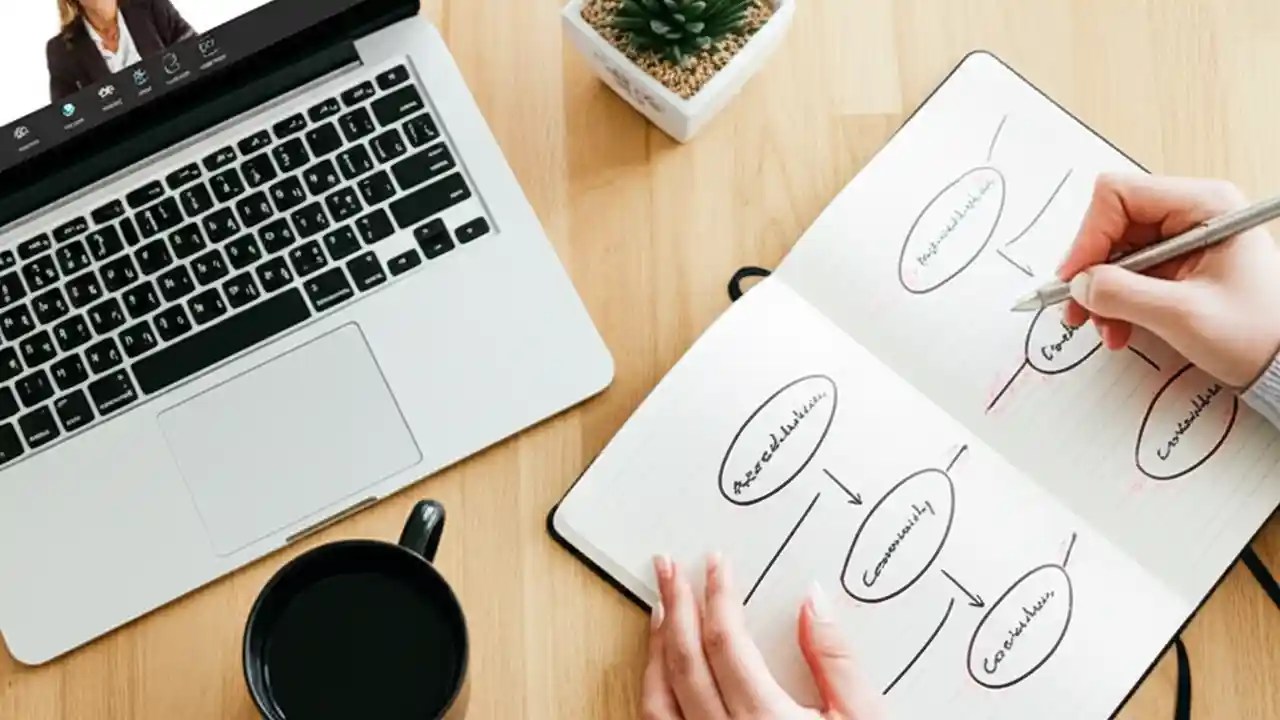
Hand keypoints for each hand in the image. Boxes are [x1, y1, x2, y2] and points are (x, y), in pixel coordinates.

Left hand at [641, 554, 880, 719]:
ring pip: (658, 699)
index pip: (726, 641)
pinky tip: (658, 674)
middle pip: (684, 661)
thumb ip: (836, 660)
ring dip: (655, 649)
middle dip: (675, 607)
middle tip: (668, 570)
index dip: (716, 595)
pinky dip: (652, 694)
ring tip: (660, 612)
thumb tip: (813, 602)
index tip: (714, 565)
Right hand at [1059, 174, 1279, 386]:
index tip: (1075, 277)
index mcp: (1205, 205)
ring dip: (1101, 292)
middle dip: (1092, 270)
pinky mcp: (1177, 263)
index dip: (1089, 235)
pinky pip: (1129, 273)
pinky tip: (1120, 328)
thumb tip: (1080, 284)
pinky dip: (1116, 301)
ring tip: (1105, 328)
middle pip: (1112, 224)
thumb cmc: (1257, 332)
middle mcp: (1191, 213)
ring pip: (1115, 252)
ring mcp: (1183, 238)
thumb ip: (1123, 295)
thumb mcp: (1184, 314)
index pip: (1120, 196)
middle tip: (1078, 309)